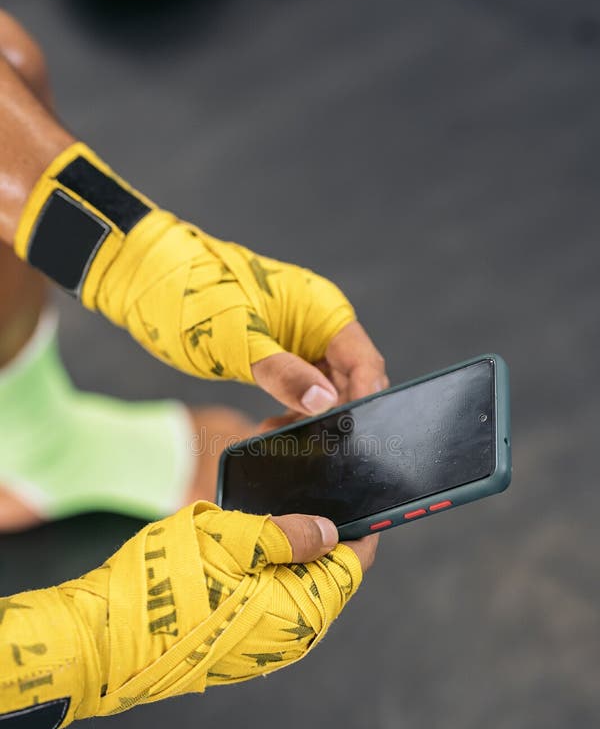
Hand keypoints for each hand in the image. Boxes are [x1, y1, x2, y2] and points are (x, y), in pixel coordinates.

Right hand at [0, 501, 377, 728]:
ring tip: (263, 520)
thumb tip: (330, 531)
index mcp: (302, 610)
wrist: (105, 639)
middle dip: (321, 536)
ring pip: (298, 588)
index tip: (353, 496)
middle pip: (328, 576)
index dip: (358, 527)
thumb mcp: (232, 540)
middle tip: (296, 497)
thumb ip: (288, 533)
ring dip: (290, 555)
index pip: (354, 563)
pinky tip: (241, 551)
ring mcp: (266, 647)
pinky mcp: (240, 648)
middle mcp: (293, 637)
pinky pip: (271, 604)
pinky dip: (268, 575)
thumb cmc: (164, 587)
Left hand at [15, 143, 388, 413]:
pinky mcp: (275, 354)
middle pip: (349, 381)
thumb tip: (325, 404)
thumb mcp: (239, 341)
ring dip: (308, 419)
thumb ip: (284, 373)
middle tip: (310, 447)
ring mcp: (296, 340)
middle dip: (333, 416)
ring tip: (280, 439)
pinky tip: (270, 430)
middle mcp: (316, 324)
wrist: (144, 280)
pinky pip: (298, 390)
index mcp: (321, 309)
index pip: (364, 363)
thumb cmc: (191, 295)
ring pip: (323, 391)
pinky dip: (289, 412)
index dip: (363, 401)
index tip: (349, 436)